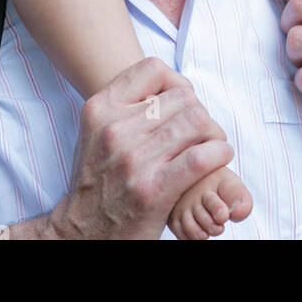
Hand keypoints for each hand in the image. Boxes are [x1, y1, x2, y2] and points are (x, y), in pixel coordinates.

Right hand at [48, 57, 234, 239]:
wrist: (82, 232)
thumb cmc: (98, 180)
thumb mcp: (97, 131)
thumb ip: (127, 105)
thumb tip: (173, 86)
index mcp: (101, 108)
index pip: (153, 69)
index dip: (176, 81)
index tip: (181, 103)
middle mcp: (115, 129)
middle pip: (182, 97)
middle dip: (199, 112)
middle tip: (201, 132)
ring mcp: (134, 159)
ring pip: (197, 121)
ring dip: (214, 133)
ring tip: (212, 145)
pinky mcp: (154, 189)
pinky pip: (202, 157)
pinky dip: (219, 153)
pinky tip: (218, 158)